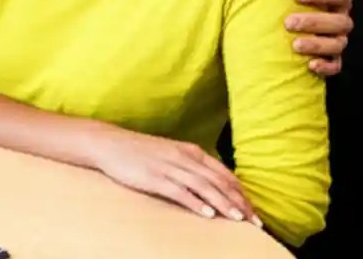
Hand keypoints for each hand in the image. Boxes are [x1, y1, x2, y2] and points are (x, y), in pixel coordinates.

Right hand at [90, 126, 259, 225]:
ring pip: (203, 186)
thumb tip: (212, 183)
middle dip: (238, 201)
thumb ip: (191, 165)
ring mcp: (169, 167)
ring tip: (237, 218)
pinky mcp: (154, 177)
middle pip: (218, 181)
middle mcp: (183, 158)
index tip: (253, 210)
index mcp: (190, 151)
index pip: (224, 173)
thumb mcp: (170, 153)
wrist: (108, 143)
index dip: (241, 192)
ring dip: (222, 203)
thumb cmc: (139, 151)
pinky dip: (195, 202)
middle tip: (254, 220)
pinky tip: (207, 213)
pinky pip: (179, 191)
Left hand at [288, 0, 353, 76]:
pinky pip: (335, 66)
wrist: (302, 22)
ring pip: (336, 45)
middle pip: (337, 22)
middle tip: (288, 22)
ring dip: (318, 45)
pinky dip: (325, 67)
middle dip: (314, 22)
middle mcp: (340, 19)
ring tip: (295, 45)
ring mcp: (337, 40)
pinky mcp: (331, 59)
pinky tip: (310, 66)